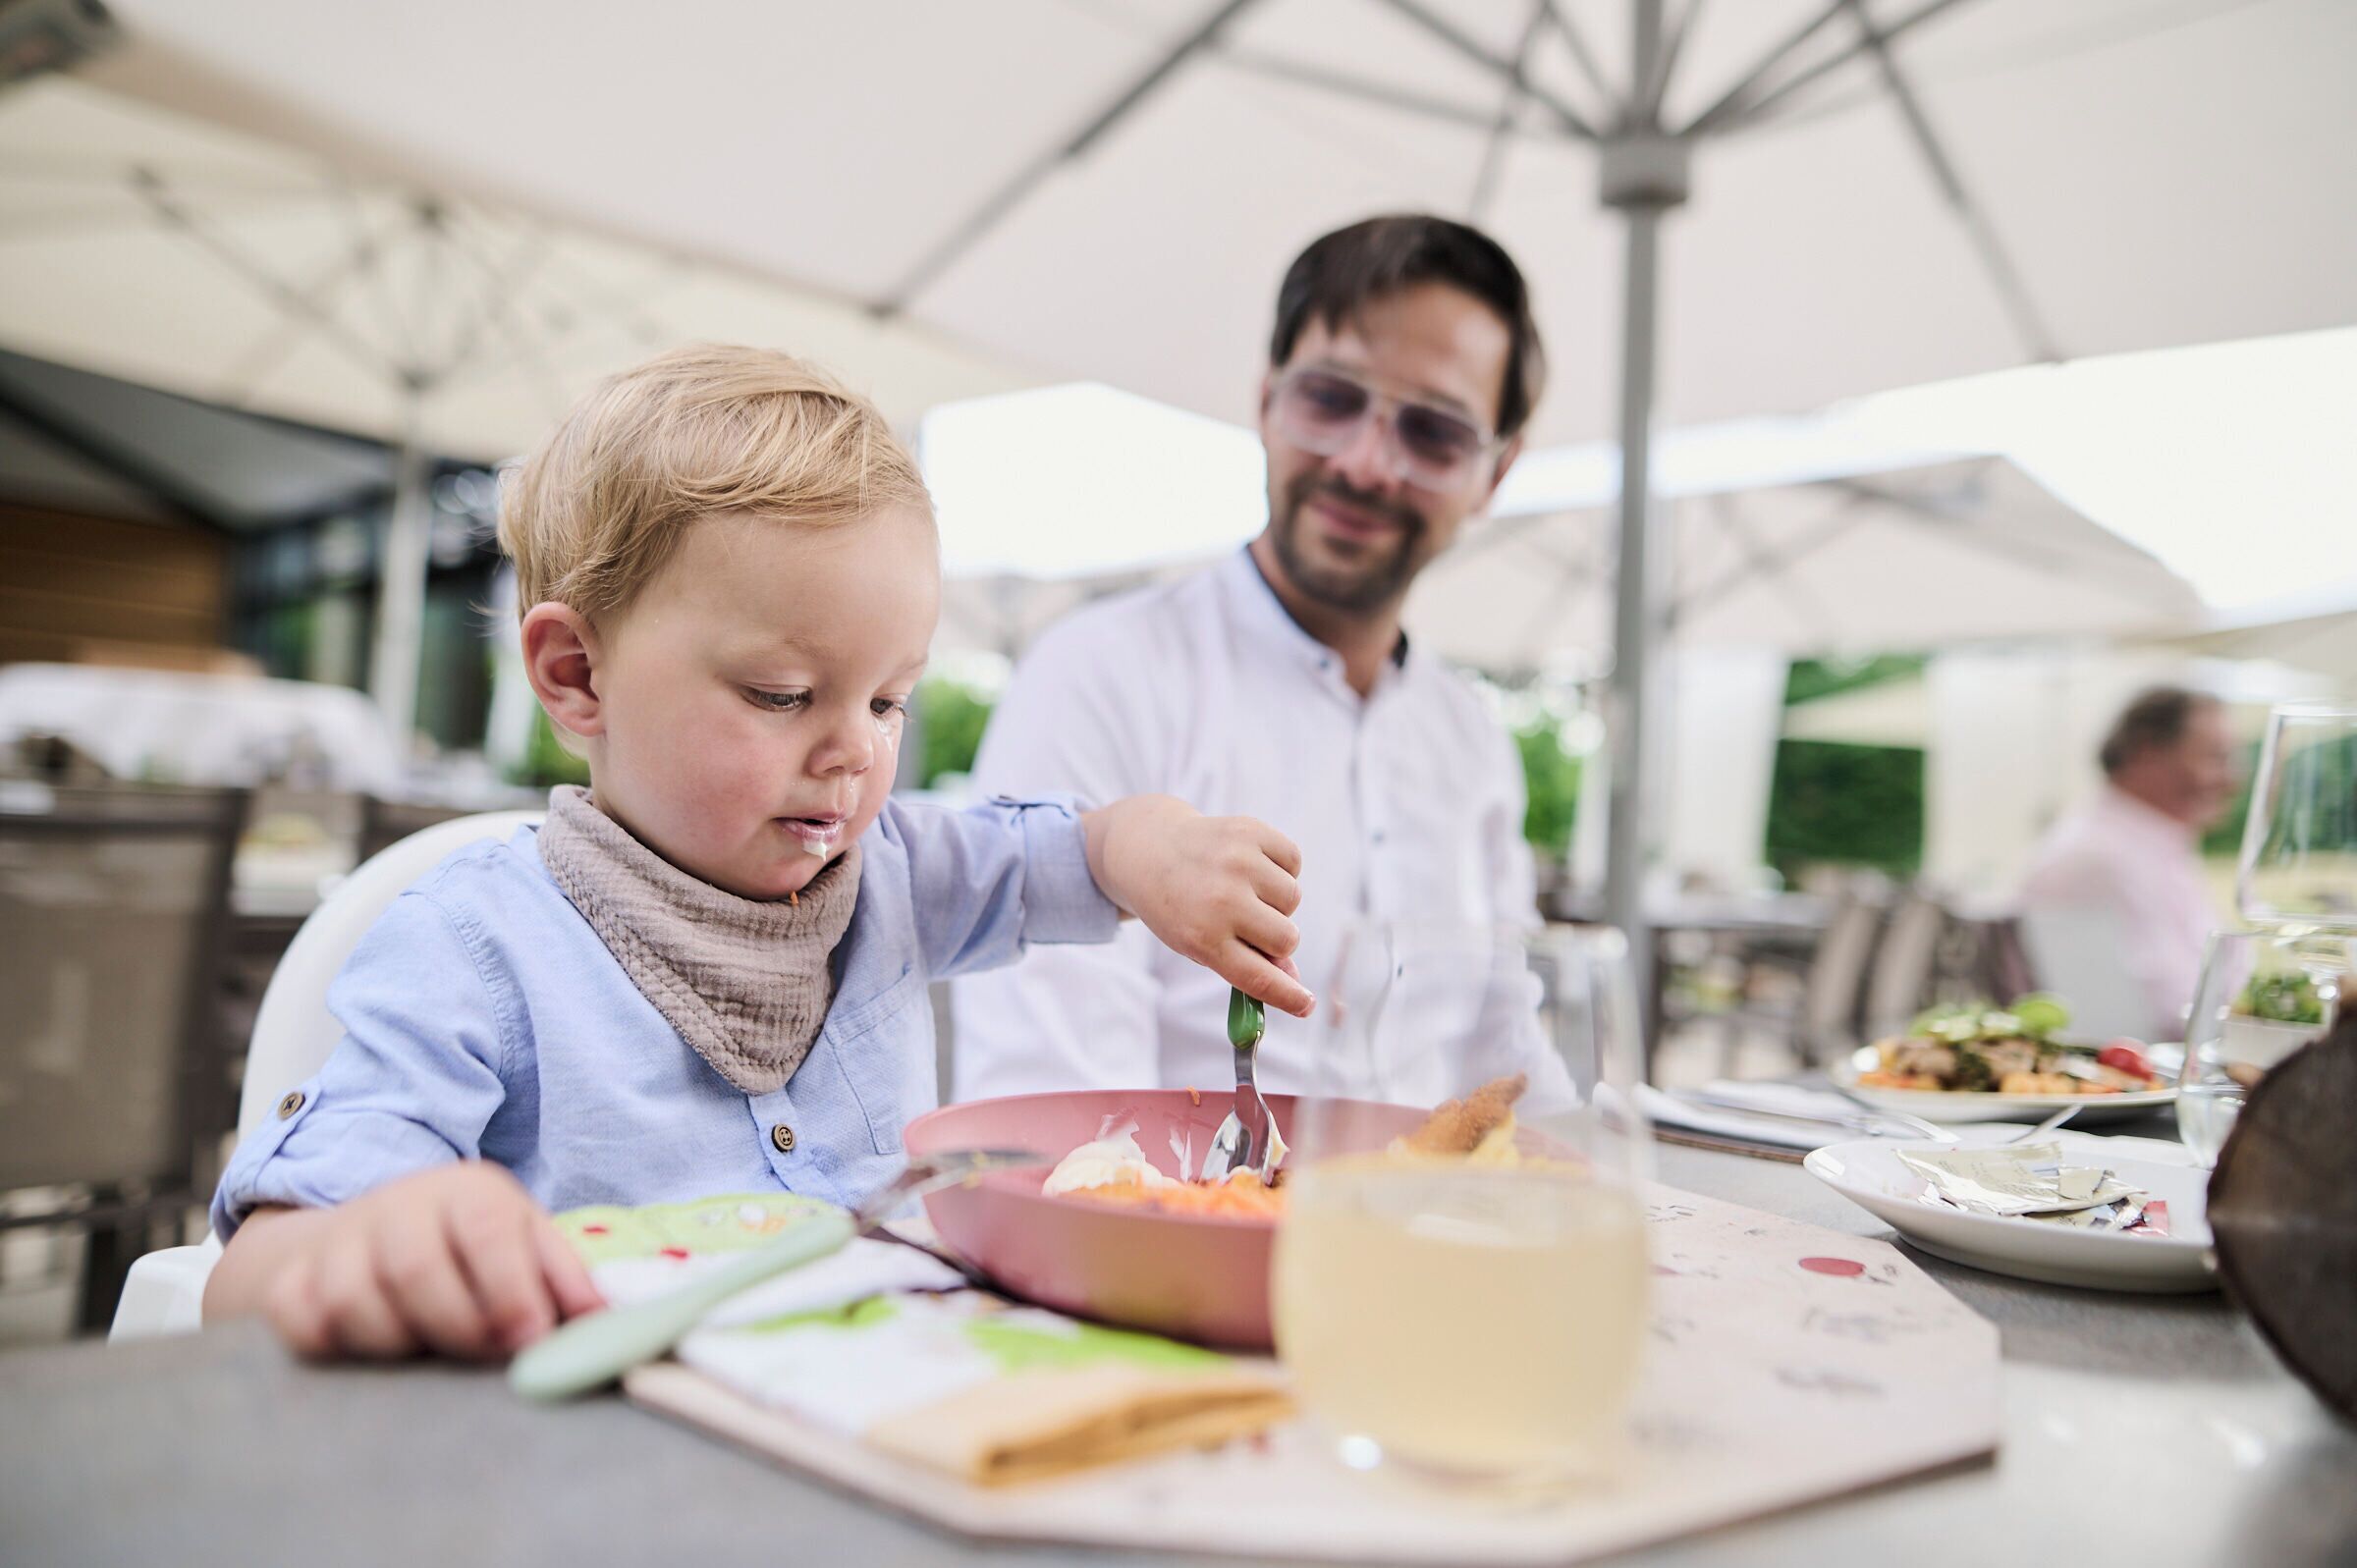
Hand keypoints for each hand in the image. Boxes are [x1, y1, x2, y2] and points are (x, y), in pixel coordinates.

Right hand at [240, 1163, 602, 1361]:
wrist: (365, 1236)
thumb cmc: (466, 1250)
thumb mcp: (525, 1245)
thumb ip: (565, 1281)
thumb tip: (607, 1321)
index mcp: (467, 1192)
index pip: (485, 1226)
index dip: (509, 1286)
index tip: (528, 1337)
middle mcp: (398, 1207)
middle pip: (415, 1269)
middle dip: (458, 1326)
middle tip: (485, 1353)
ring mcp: (338, 1244)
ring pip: (358, 1305)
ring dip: (402, 1344)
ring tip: (429, 1345)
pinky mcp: (291, 1285)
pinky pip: (306, 1327)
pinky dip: (338, 1348)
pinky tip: (370, 1345)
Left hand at [1085, 795, 1312, 1017]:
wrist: (1149, 847)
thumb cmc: (1178, 905)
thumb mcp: (1198, 943)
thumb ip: (1245, 963)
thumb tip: (1293, 979)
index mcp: (1202, 937)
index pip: (1258, 977)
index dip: (1288, 996)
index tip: (1307, 1005)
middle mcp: (1221, 900)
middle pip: (1287, 938)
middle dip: (1277, 938)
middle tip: (1251, 924)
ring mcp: (1238, 862)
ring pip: (1293, 899)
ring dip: (1276, 900)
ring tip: (1244, 889)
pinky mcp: (1250, 831)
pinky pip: (1294, 861)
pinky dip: (1280, 867)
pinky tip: (1250, 865)